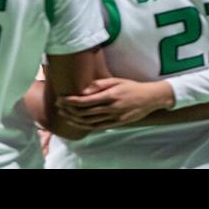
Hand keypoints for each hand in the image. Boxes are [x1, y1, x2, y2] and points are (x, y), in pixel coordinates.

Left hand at [56, 78, 175, 128]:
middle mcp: (111, 108)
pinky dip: (85, 126)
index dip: (71, 101)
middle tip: (59, 106)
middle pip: (85, 112)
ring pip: (89, 121)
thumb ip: (99, 85)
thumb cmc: (131, 87)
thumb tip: (83, 91)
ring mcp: (114, 117)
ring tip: (64, 115)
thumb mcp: (116, 81)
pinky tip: (77, 123)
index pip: (85, 101)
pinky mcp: (117, 123)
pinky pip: (98, 127)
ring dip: (74, 119)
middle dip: (69, 110)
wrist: (150, 98)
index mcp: (110, 96)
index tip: (61, 98)